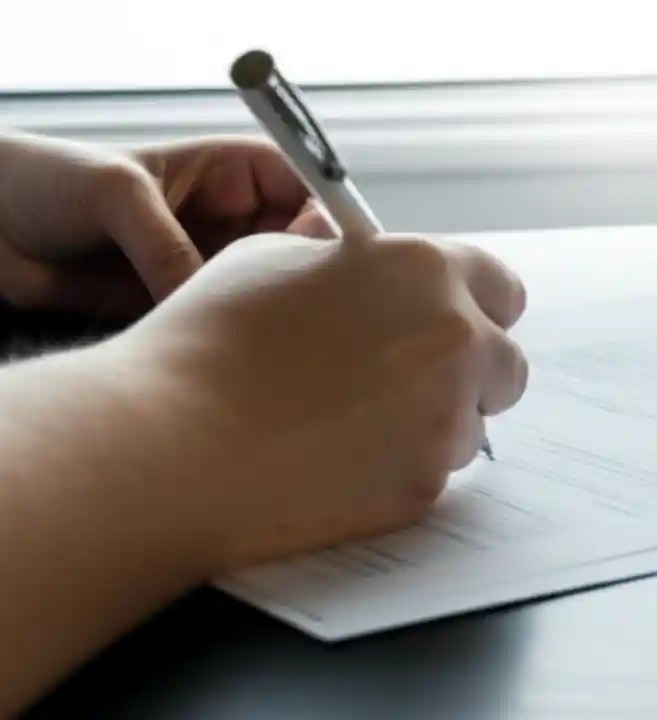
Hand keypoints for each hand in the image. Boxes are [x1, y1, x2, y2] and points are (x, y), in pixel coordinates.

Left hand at [0, 132, 317, 316]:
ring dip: (269, 315)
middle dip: (308, 277)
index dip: (327, 221)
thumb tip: (206, 298)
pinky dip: (231, 343)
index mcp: (229, 173)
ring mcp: (205, 267)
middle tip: (310, 308)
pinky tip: (236, 359)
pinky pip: (220, 326)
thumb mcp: (116, 194)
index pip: (307, 192)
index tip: (328, 257)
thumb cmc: (45, 180)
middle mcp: (228, 221)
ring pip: (263, 295)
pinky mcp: (178, 309)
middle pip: (298, 251)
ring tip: (275, 340)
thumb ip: (168, 245)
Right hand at [109, 230, 527, 570]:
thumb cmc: (209, 343)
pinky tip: (335, 459)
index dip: (476, 308)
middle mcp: (455, 338)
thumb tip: (372, 274)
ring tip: (348, 424)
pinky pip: (434, 473)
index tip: (456, 323)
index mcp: (426, 270)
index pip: (502, 288)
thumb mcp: (276, 259)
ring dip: (433, 425)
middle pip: (505, 363)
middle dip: (470, 374)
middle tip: (410, 384)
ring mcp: (446, 416)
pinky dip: (399, 469)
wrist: (171, 440)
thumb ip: (353, 265)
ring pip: (472, 423)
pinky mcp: (425, 484)